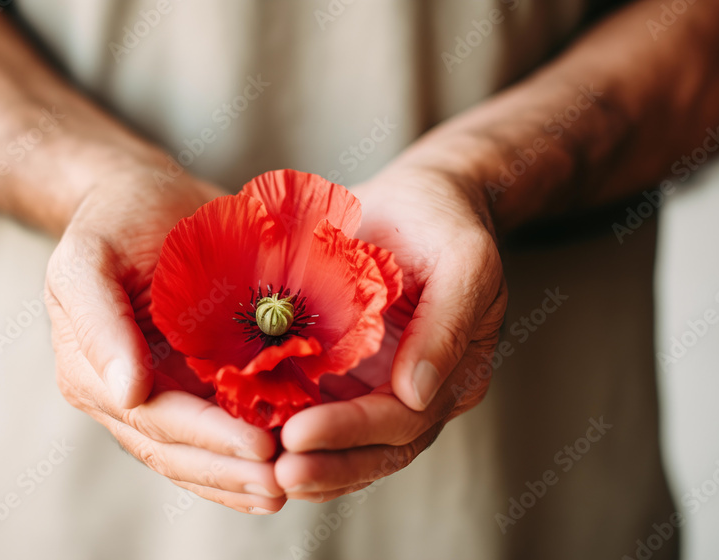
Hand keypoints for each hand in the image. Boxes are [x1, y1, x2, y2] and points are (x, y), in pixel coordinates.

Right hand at [44, 162, 286, 512]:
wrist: (143, 196)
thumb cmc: (118, 214)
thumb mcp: (91, 252)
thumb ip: (98, 319)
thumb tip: (126, 393)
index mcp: (89, 365)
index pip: (152, 416)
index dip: (207, 437)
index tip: (259, 447)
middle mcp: (115, 391)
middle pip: (173, 448)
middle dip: (227, 469)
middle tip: (283, 482)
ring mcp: (149, 394)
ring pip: (190, 455)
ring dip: (235, 479)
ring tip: (285, 490)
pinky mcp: (181, 386)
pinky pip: (207, 435)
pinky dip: (236, 460)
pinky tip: (276, 475)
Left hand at [275, 168, 507, 501]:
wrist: (415, 198)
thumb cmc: (441, 219)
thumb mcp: (462, 259)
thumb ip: (446, 326)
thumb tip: (417, 394)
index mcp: (456, 371)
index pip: (404, 420)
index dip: (352, 433)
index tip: (299, 435)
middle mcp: (422, 392)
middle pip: (379, 450)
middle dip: (328, 466)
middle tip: (277, 473)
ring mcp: (384, 387)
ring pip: (352, 448)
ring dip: (312, 466)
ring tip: (263, 473)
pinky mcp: (349, 374)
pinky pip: (324, 414)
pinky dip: (294, 434)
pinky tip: (256, 441)